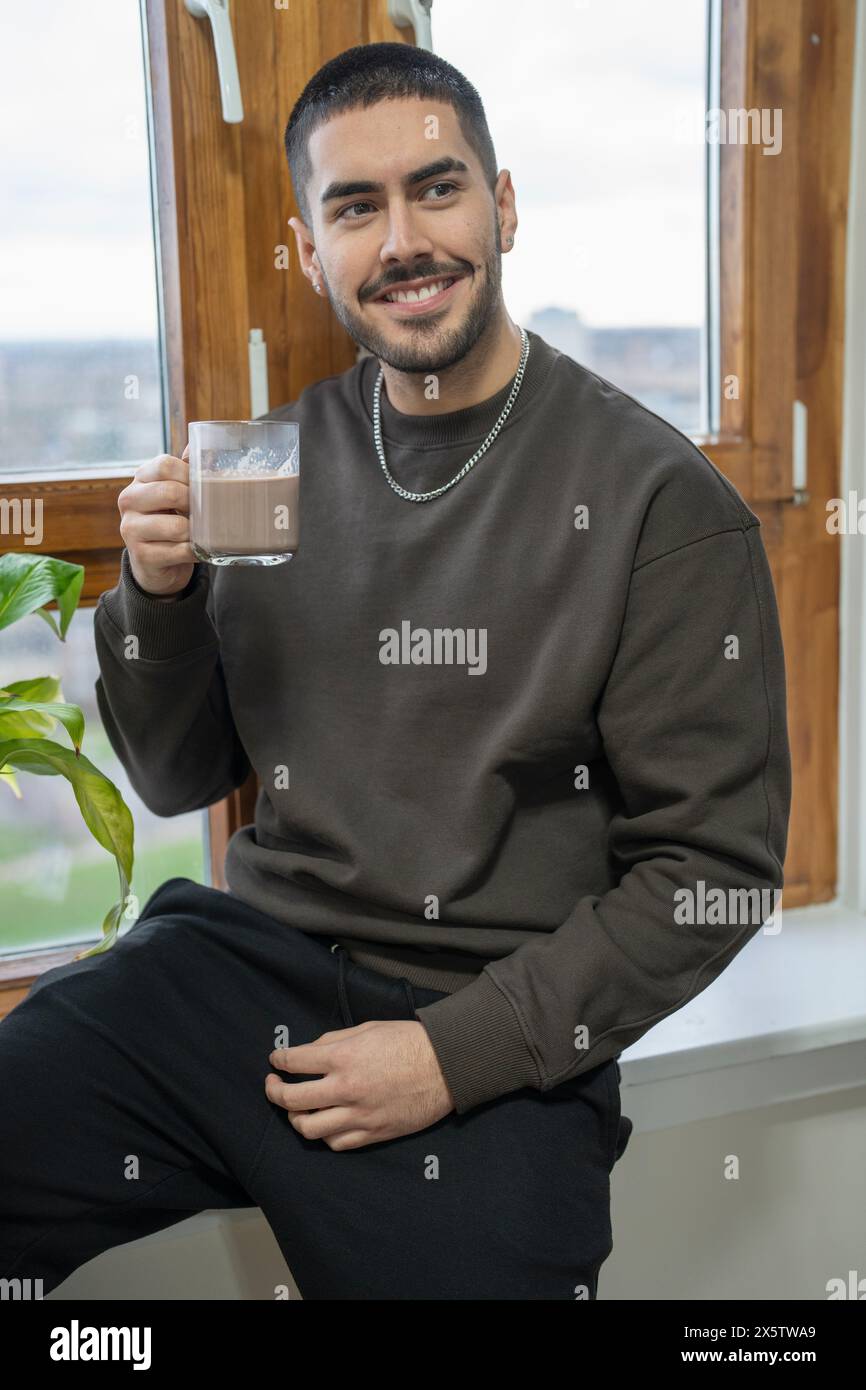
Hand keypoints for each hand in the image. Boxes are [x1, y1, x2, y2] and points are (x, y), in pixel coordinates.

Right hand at [117, 444, 194, 597]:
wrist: (155, 562)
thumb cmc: (170, 519)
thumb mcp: (176, 492)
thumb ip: (187, 471)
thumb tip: (204, 450)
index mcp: (140, 479)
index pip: (165, 465)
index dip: (191, 476)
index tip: (202, 488)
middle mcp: (129, 500)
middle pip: (170, 492)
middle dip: (196, 504)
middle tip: (205, 512)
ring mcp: (131, 529)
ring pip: (177, 526)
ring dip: (197, 532)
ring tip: (200, 533)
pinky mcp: (141, 556)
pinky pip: (180, 551)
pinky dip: (195, 551)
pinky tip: (196, 549)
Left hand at [265, 1019, 455, 1149]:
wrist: (446, 1065)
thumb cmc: (409, 1041)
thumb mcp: (367, 1028)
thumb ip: (334, 1041)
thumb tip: (309, 1052)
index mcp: (343, 1057)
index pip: (294, 1061)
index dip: (279, 1060)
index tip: (277, 1060)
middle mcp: (346, 1088)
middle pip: (292, 1099)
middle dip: (275, 1091)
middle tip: (274, 1085)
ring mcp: (359, 1115)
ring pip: (309, 1128)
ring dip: (295, 1118)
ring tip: (296, 1109)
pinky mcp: (373, 1133)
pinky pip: (337, 1143)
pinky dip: (324, 1136)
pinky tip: (325, 1124)